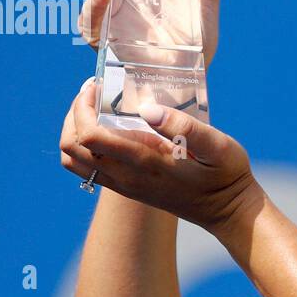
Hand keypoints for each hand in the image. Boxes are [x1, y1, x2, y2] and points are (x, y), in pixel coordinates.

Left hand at [59, 77, 262, 236]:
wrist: (227, 211)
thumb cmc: (225, 175)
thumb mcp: (218, 146)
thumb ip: (184, 126)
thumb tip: (146, 108)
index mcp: (144, 162)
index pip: (89, 136)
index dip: (83, 107)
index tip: (97, 86)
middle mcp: (126, 177)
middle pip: (70, 147)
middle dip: (73, 114)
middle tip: (94, 92)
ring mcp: (123, 185)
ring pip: (72, 159)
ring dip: (74, 130)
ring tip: (94, 108)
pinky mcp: (126, 188)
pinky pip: (86, 168)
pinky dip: (83, 144)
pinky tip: (106, 127)